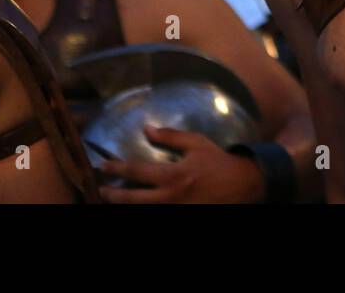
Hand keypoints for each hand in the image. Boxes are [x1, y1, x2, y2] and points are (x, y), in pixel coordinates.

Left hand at [99, 125, 264, 203]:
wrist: (243, 184)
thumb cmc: (218, 162)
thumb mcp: (196, 143)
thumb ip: (170, 136)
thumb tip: (147, 129)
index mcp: (173, 175)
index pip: (136, 171)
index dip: (116, 168)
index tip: (103, 166)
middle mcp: (170, 196)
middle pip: (132, 199)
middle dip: (112, 194)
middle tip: (101, 189)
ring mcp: (175, 210)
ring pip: (141, 211)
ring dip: (124, 205)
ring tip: (113, 200)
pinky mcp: (182, 216)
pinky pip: (156, 215)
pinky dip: (143, 210)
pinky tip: (136, 205)